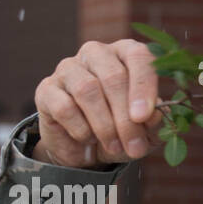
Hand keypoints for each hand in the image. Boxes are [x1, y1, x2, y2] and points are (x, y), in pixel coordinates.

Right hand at [32, 39, 164, 168]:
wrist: (85, 149)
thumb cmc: (122, 131)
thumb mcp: (146, 131)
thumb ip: (155, 122)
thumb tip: (155, 115)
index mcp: (126, 55)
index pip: (139, 56)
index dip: (144, 86)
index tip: (144, 117)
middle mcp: (96, 54)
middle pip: (113, 76)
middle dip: (126, 118)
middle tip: (134, 146)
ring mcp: (68, 68)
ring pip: (88, 90)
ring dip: (105, 126)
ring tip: (114, 146)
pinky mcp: (47, 89)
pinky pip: (64, 107)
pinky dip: (81, 129)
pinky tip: (87, 138)